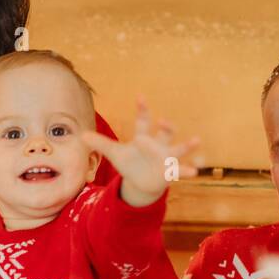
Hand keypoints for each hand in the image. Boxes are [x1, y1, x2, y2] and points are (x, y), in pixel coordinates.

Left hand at [81, 95, 200, 205]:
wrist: (142, 182)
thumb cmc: (130, 163)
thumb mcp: (115, 154)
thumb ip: (101, 144)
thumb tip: (81, 136)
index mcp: (143, 138)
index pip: (143, 121)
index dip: (142, 109)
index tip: (140, 97)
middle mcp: (158, 144)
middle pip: (164, 133)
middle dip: (166, 127)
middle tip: (164, 121)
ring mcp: (166, 157)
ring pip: (178, 148)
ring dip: (187, 145)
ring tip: (196, 140)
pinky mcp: (170, 171)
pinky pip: (180, 170)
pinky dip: (187, 171)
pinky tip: (195, 172)